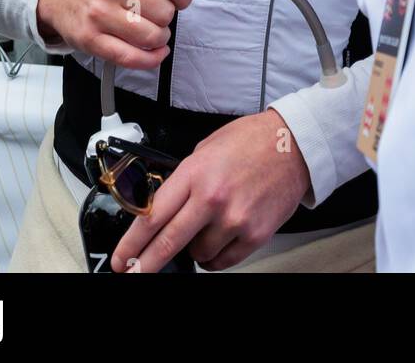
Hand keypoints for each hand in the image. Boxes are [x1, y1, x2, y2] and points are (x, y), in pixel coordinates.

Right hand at [36, 0, 207, 69]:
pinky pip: (131, 57)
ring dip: (160, 38)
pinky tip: (155, 52)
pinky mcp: (91, 39)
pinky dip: (151, 59)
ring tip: (153, 29)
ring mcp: (99, 13)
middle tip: (156, 13)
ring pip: (151, 36)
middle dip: (167, 16)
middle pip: (164, 12)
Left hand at [111, 110, 310, 272]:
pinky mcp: (254, 235)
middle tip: (134, 272)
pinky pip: (223, 260)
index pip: (153, 215)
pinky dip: (216, 255)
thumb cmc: (251, 141)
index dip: (132, 242)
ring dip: (196, 247)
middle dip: (146, 263)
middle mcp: (212, 199)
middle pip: (168, 243)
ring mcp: (234, 219)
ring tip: (209, 223)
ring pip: (199, 254)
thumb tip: (164, 206)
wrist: (293, 145)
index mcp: (195, 173)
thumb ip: (184, 179)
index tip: (122, 257)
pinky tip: (220, 236)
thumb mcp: (206, 149)